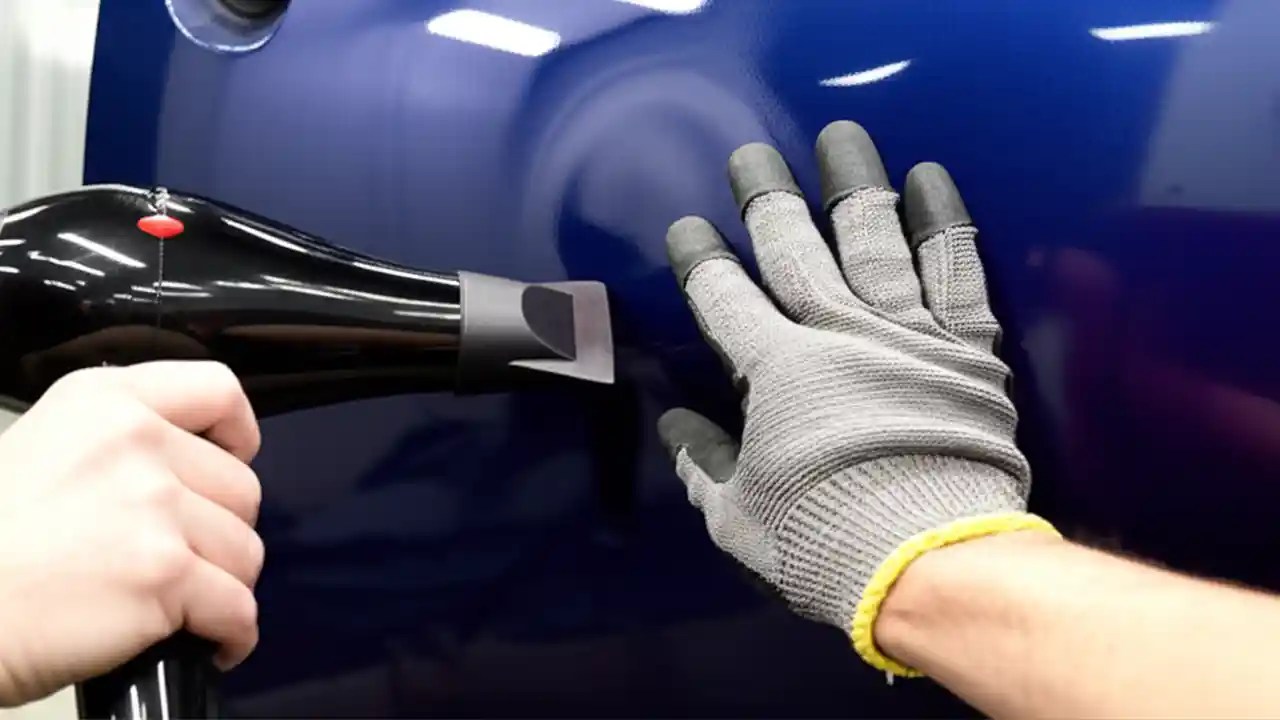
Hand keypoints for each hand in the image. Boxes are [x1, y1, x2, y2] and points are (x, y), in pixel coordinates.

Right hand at [0, 361, 263, 706]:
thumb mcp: (43, 448)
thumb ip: (119, 445)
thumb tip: (185, 471)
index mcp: (105, 403)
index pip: (216, 390)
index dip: (238, 433)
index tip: (235, 459)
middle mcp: (136, 444)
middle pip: (241, 487)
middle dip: (223, 530)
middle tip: (187, 556)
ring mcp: (154, 508)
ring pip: (245, 549)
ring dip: (226, 583)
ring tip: (189, 603)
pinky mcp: (164, 574)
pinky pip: (237, 606)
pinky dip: (233, 633)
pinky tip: (211, 640)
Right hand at [658, 121, 1056, 676]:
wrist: (934, 562)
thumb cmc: (825, 542)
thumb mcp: (738, 515)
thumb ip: (703, 461)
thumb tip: (675, 424)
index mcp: (776, 370)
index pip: (725, 295)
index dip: (702, 258)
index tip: (689, 228)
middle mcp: (839, 334)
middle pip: (795, 248)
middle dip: (767, 198)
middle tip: (751, 156)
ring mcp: (907, 334)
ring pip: (873, 239)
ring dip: (852, 185)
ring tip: (839, 140)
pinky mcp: (965, 347)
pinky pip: (953, 269)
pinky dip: (941, 222)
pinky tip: (929, 179)